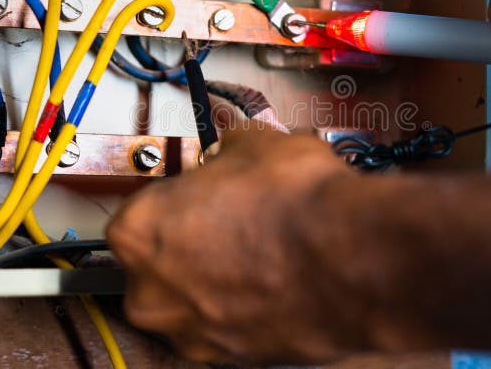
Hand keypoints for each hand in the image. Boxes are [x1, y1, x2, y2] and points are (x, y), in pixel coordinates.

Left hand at [106, 124, 359, 364]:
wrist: (353, 259)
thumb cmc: (296, 206)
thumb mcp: (252, 144)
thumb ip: (226, 153)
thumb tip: (233, 154)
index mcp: (138, 232)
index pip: (140, 209)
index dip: (177, 196)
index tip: (199, 192)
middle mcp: (152, 293)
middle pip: (159, 261)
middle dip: (190, 241)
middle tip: (231, 218)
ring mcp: (192, 333)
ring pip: (192, 299)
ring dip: (217, 277)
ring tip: (261, 248)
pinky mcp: (233, 359)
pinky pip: (227, 326)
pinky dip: (245, 306)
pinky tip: (277, 278)